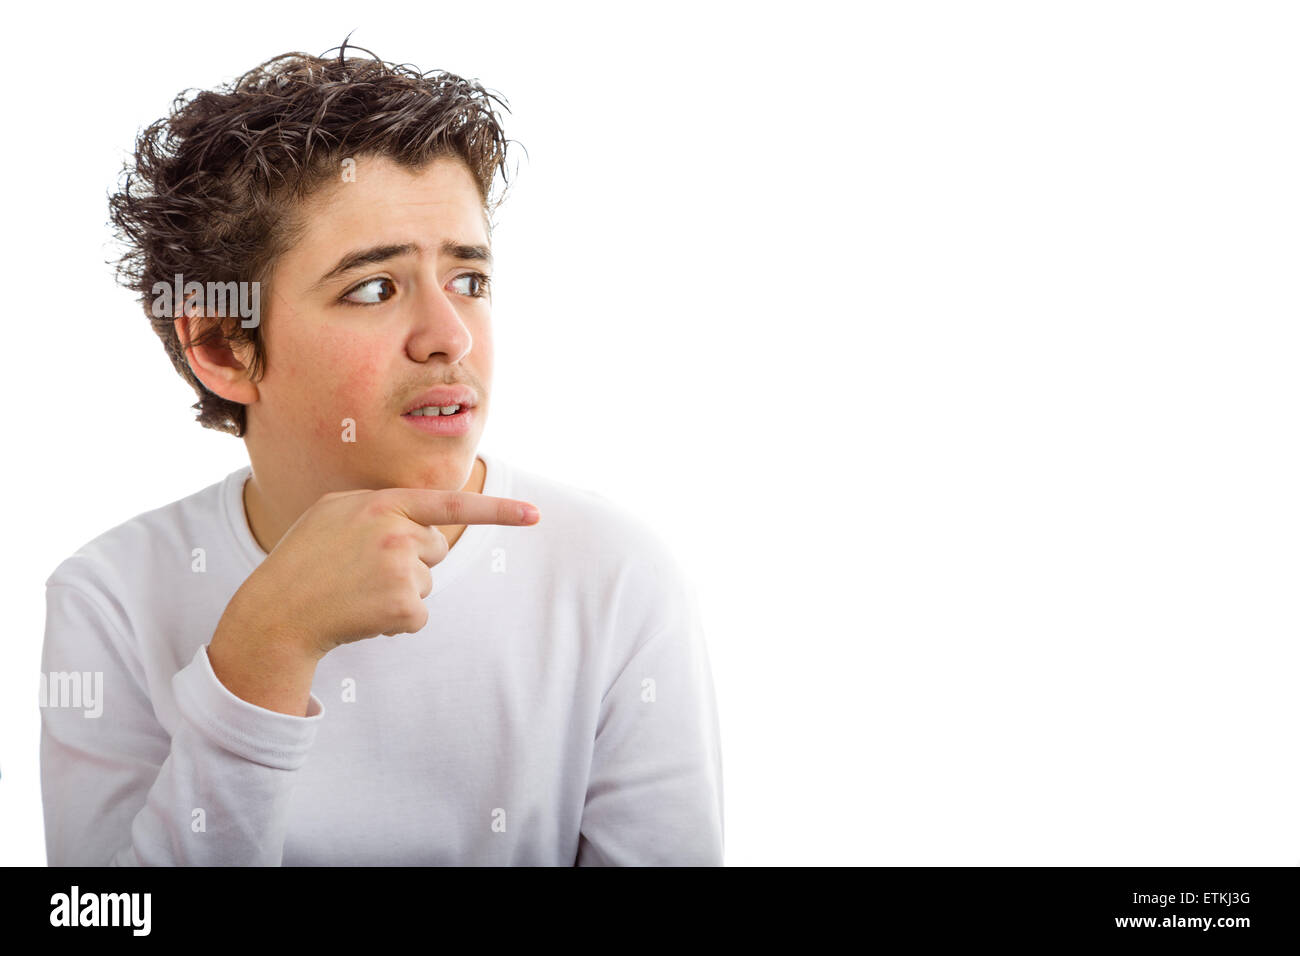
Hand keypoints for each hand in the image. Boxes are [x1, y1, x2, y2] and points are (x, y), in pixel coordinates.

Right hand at [234, 487, 539, 657]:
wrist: (276, 613)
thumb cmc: (303, 560)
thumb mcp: (334, 512)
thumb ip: (380, 506)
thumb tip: (421, 520)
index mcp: (381, 504)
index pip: (450, 504)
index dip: (498, 510)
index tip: (535, 514)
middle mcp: (397, 532)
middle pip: (435, 548)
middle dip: (411, 560)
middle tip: (363, 570)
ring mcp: (401, 570)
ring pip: (427, 583)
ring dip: (400, 592)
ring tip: (356, 592)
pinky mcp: (404, 608)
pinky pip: (419, 615)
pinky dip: (396, 621)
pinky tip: (362, 615)